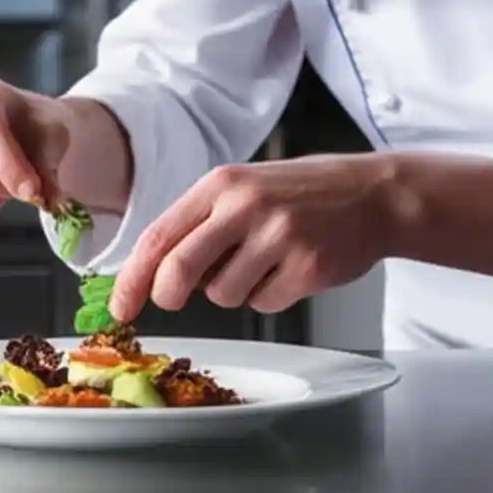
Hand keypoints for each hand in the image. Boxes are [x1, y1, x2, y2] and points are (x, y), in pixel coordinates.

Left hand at [110, 155, 397, 319]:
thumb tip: (153, 272)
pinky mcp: (307, 266)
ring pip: (224, 295)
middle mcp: (246, 206)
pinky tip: (290, 270)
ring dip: (234, 291)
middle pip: (180, 269)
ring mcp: (279, 236)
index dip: (132, 278)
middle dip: (168, 294)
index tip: (120, 307)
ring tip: (262, 263)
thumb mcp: (242, 189)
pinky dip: (269, 296)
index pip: (159, 236)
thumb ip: (199, 224)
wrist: (372, 194)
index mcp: (221, 184)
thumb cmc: (300, 194)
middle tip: (174, 300)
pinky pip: (264, 303)